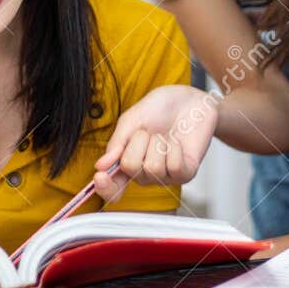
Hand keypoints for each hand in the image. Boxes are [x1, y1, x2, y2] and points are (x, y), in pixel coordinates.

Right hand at [91, 84, 218, 203]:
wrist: (188, 99)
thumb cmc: (159, 108)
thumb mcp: (130, 121)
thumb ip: (116, 144)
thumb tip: (101, 166)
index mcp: (127, 162)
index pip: (113, 188)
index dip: (105, 187)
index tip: (100, 176)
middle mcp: (145, 173)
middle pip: (131, 169)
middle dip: (137, 143)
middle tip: (146, 132)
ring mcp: (165, 175)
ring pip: (153, 169)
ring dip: (157, 144)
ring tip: (163, 136)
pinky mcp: (186, 173)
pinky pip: (175, 167)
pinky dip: (174, 148)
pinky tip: (176, 142)